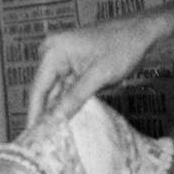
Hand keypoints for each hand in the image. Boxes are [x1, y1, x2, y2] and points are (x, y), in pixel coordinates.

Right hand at [27, 12, 172, 126]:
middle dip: (45, 113)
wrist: (141, 34)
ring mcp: (62, 57)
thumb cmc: (123, 48)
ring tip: (52, 134)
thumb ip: (75, 98)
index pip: (38, 87)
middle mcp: (53, 52)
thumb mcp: (99, 76)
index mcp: (54, 50)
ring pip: (56, 90)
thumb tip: (56, 119)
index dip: (34, 112)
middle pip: (45, 89)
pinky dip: (67, 102)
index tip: (32, 134)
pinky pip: (66, 87)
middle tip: (42, 139)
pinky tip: (66, 120)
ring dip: (56, 110)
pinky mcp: (73, 64)